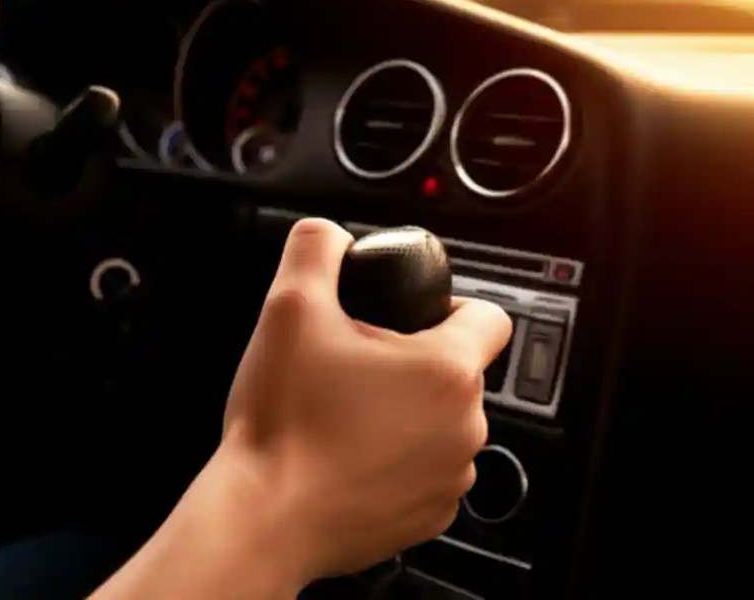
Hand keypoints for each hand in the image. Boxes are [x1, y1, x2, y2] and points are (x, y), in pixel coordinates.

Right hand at [220, 218, 512, 582]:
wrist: (262, 519)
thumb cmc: (283, 425)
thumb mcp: (290, 308)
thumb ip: (316, 248)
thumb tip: (330, 235)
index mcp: (448, 370)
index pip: (491, 314)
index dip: (450, 305)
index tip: (406, 319)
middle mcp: (464, 426)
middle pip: (457, 371)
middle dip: (411, 363)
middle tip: (351, 369)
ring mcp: (449, 476)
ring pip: (441, 423)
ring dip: (405, 414)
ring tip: (343, 415)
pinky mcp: (428, 516)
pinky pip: (424, 471)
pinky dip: (394, 462)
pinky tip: (346, 456)